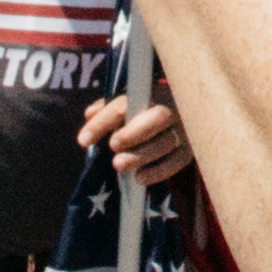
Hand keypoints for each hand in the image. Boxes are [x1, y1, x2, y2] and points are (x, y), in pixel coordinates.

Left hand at [78, 90, 194, 186]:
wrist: (183, 118)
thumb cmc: (145, 111)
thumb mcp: (128, 105)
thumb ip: (108, 109)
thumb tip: (89, 114)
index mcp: (152, 94)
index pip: (125, 104)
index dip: (103, 121)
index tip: (82, 140)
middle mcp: (172, 109)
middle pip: (156, 118)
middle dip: (133, 132)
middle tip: (113, 145)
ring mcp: (184, 130)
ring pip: (165, 142)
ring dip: (141, 155)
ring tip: (119, 165)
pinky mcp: (188, 151)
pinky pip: (175, 163)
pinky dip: (157, 172)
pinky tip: (138, 178)